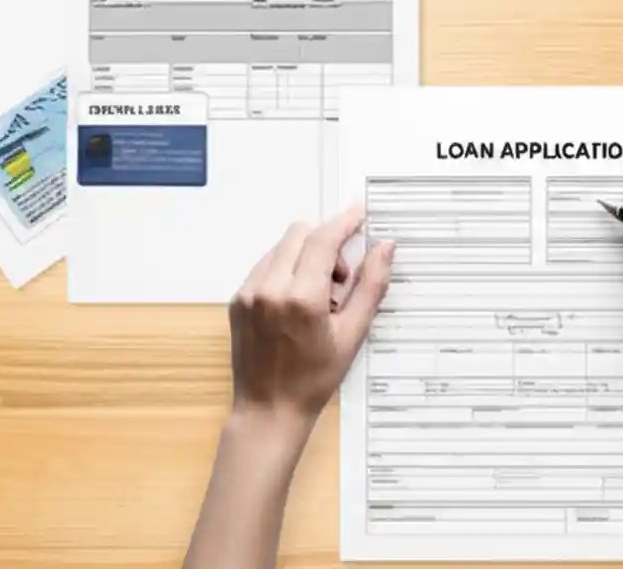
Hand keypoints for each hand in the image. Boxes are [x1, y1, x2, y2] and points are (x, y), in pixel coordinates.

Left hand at [229, 205, 395, 430]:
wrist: (269, 409)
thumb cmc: (313, 379)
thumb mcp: (352, 334)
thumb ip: (371, 286)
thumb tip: (385, 248)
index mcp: (300, 298)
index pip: (324, 240)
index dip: (345, 222)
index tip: (360, 213)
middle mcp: (269, 288)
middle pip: (300, 234)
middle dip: (326, 244)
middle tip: (342, 279)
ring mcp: (248, 292)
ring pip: (282, 247)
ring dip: (306, 257)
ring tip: (320, 298)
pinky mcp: (237, 299)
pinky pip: (266, 266)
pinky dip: (287, 271)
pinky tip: (298, 303)